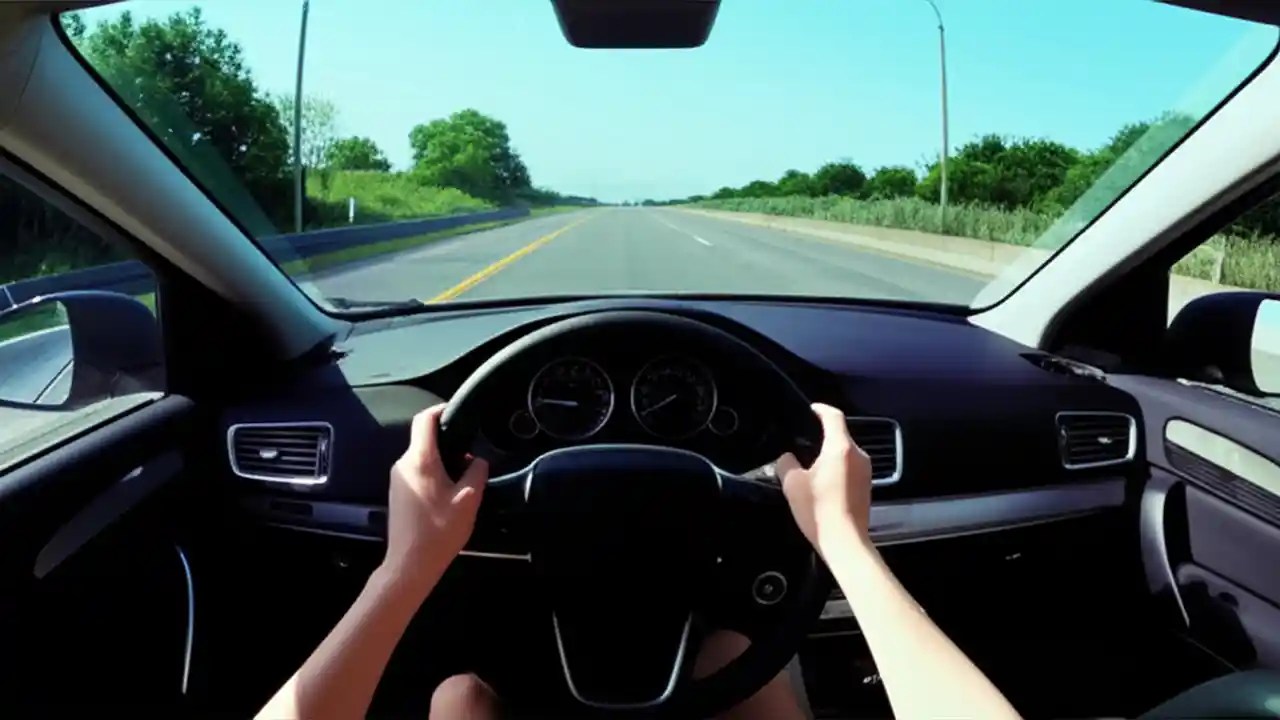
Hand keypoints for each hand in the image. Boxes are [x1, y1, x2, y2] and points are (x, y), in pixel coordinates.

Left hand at [383, 404, 487, 588]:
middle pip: (425, 440)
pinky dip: (434, 475)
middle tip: (471, 456)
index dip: (442, 409)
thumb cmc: (439, 531)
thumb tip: (478, 460)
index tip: (458, 411)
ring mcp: (397, 479)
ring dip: (443, 462)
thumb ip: (476, 472)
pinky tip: (448, 494)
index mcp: (420, 459)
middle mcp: (404, 464)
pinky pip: (417, 473)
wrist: (410, 564)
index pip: (425, 419)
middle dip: (450, 443)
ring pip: (423, 458)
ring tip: (464, 479)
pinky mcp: (397, 494)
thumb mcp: (468, 500)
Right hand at [776, 403, 873, 554]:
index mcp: (840, 448)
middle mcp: (858, 455)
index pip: (833, 416)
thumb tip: (787, 458)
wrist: (845, 541)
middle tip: (803, 442)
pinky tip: (823, 482)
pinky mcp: (867, 486)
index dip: (820, 409)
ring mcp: (866, 471)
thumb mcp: (793, 484)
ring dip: (830, 454)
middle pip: (840, 435)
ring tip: (810, 464)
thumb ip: (786, 463)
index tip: (810, 410)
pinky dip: (837, 468)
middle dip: (822, 436)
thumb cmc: (819, 510)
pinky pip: (850, 467)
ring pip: (845, 453)